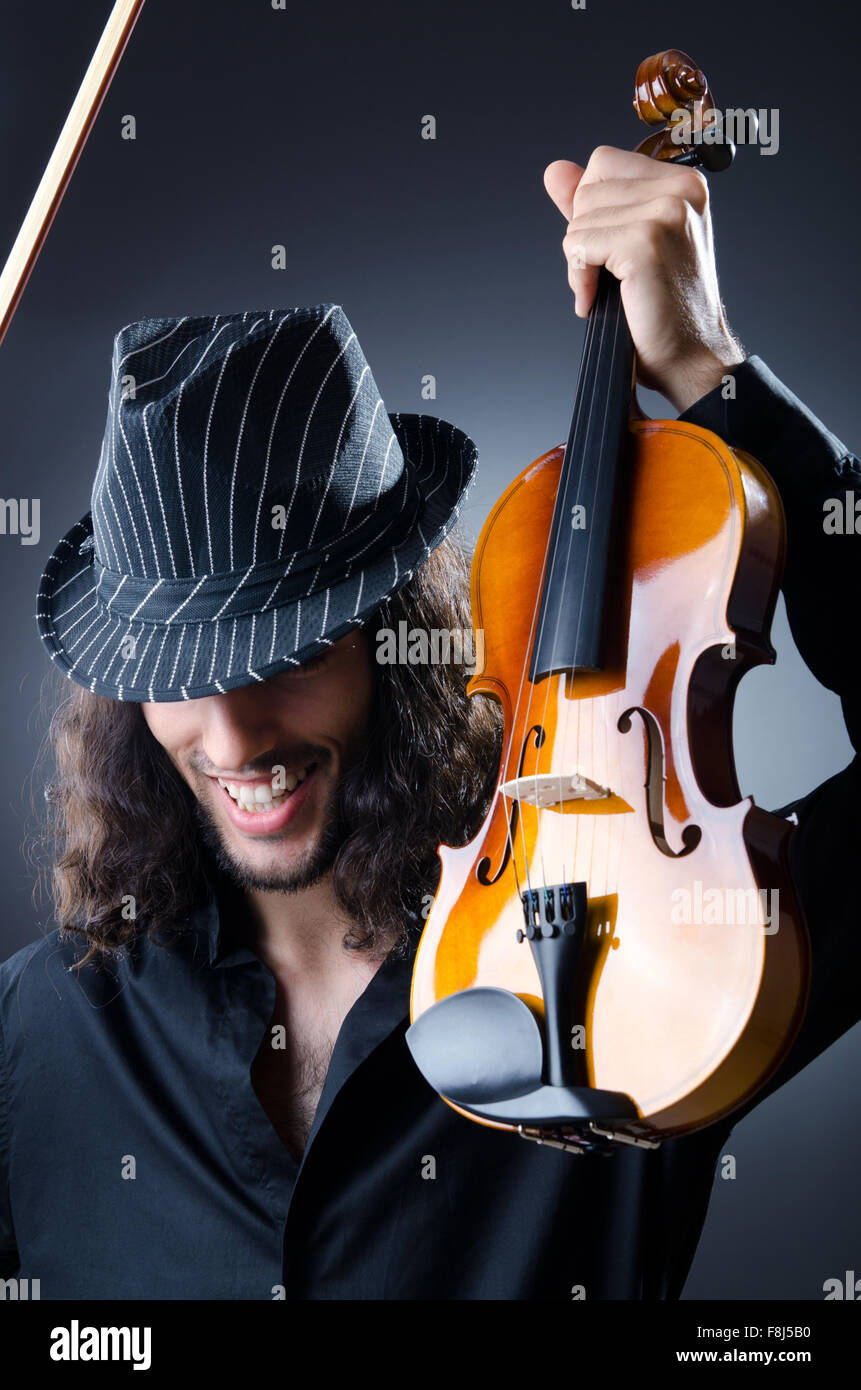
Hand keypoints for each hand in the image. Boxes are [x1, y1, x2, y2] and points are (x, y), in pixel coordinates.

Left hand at [543, 146, 744, 411]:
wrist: (690, 355)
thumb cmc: (664, 307)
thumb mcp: (629, 242)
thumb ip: (593, 204)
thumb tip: (554, 171)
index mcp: (683, 182)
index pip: (603, 163)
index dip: (591, 209)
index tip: (609, 249)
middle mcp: (680, 189)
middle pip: (588, 189)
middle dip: (583, 236)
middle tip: (607, 276)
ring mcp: (665, 212)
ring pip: (579, 219)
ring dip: (580, 262)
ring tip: (607, 290)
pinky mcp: (645, 241)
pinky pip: (579, 245)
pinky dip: (578, 278)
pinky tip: (597, 299)